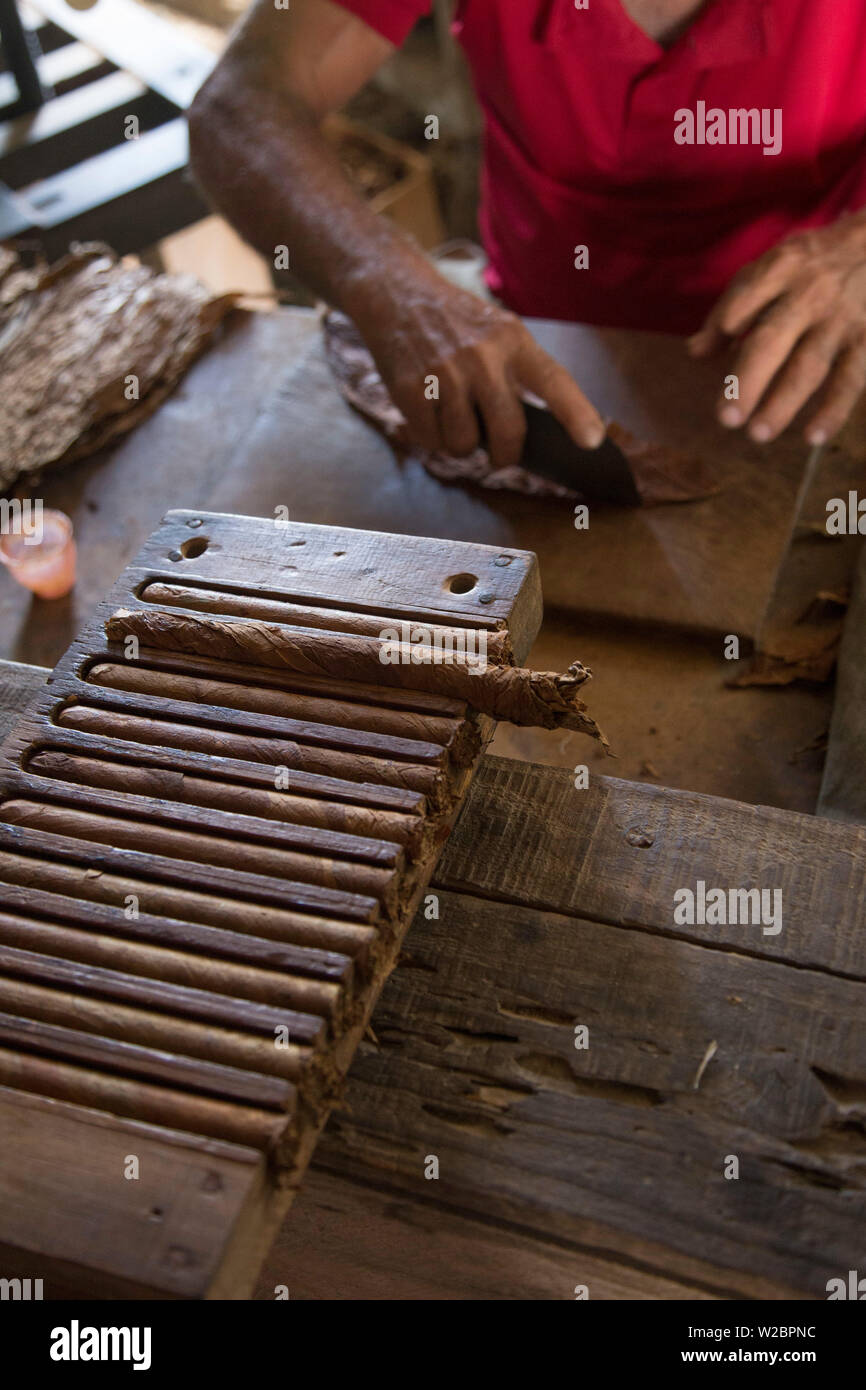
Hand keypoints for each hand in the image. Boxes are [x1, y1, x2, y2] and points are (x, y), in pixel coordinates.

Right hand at [348, 261, 604, 467]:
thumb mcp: (498, 331)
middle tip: (500, 454)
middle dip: (506, 455)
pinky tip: (429, 410)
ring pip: (465, 445)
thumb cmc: (457, 324)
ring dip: (461, 443)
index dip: (576, 414)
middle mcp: (482, 356)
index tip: (593, 442)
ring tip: (454, 415)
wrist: (397, 293)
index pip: (553, 381)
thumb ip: (518, 375)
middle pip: (508, 433)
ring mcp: (445, 373)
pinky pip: (432, 442)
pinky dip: (432, 437)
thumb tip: (531, 439)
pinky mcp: (410, 390)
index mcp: (513, 340)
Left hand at [688, 212, 865, 444]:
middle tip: (726, 418)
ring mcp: (841, 319)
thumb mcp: (774, 267)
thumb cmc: (814, 264)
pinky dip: (834, 410)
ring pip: (809, 365)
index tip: (704, 354)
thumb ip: (734, 305)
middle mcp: (810, 293)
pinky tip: (814, 436)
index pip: (748, 295)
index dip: (728, 320)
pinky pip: (851, 379)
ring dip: (783, 402)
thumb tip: (696, 351)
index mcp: (782, 268)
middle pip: (773, 338)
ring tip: (758, 434)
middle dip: (748, 380)